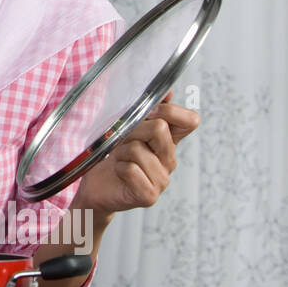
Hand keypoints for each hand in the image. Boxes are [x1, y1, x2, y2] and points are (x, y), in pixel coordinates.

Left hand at [73, 90, 199, 215]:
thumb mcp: (127, 130)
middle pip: (159, 129)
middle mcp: (169, 160)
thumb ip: (146, 112)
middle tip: (121, 140)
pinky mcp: (149, 195)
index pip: (190, 121)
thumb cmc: (111, 157)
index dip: (170, 111)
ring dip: (119, 151)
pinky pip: (130, 169)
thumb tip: (166, 91)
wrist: (96, 188)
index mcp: (168, 142)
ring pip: (138, 149)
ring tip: (117, 159)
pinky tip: (118, 172)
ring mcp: (162, 180)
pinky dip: (117, 167)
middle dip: (133, 129)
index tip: (148, 112)